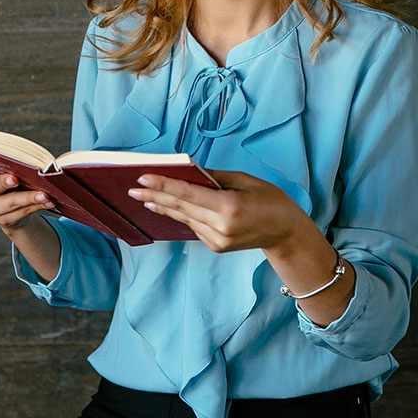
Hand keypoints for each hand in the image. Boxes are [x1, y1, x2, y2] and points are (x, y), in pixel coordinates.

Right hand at [0, 142, 54, 231]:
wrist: (8, 214)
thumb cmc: (0, 183)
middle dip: (2, 183)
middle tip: (15, 178)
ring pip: (12, 204)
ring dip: (30, 199)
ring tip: (45, 194)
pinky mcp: (7, 222)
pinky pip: (23, 213)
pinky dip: (37, 206)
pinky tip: (50, 200)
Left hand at [127, 169, 305, 253]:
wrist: (285, 233)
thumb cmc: (269, 200)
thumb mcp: (243, 180)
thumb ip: (212, 178)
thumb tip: (186, 171)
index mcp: (228, 207)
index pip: (187, 194)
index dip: (163, 185)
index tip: (142, 178)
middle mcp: (220, 226)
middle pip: (180, 208)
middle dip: (154, 197)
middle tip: (132, 189)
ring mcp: (217, 240)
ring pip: (184, 218)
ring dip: (163, 206)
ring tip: (143, 196)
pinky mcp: (216, 247)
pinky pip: (193, 226)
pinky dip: (182, 214)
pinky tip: (166, 206)